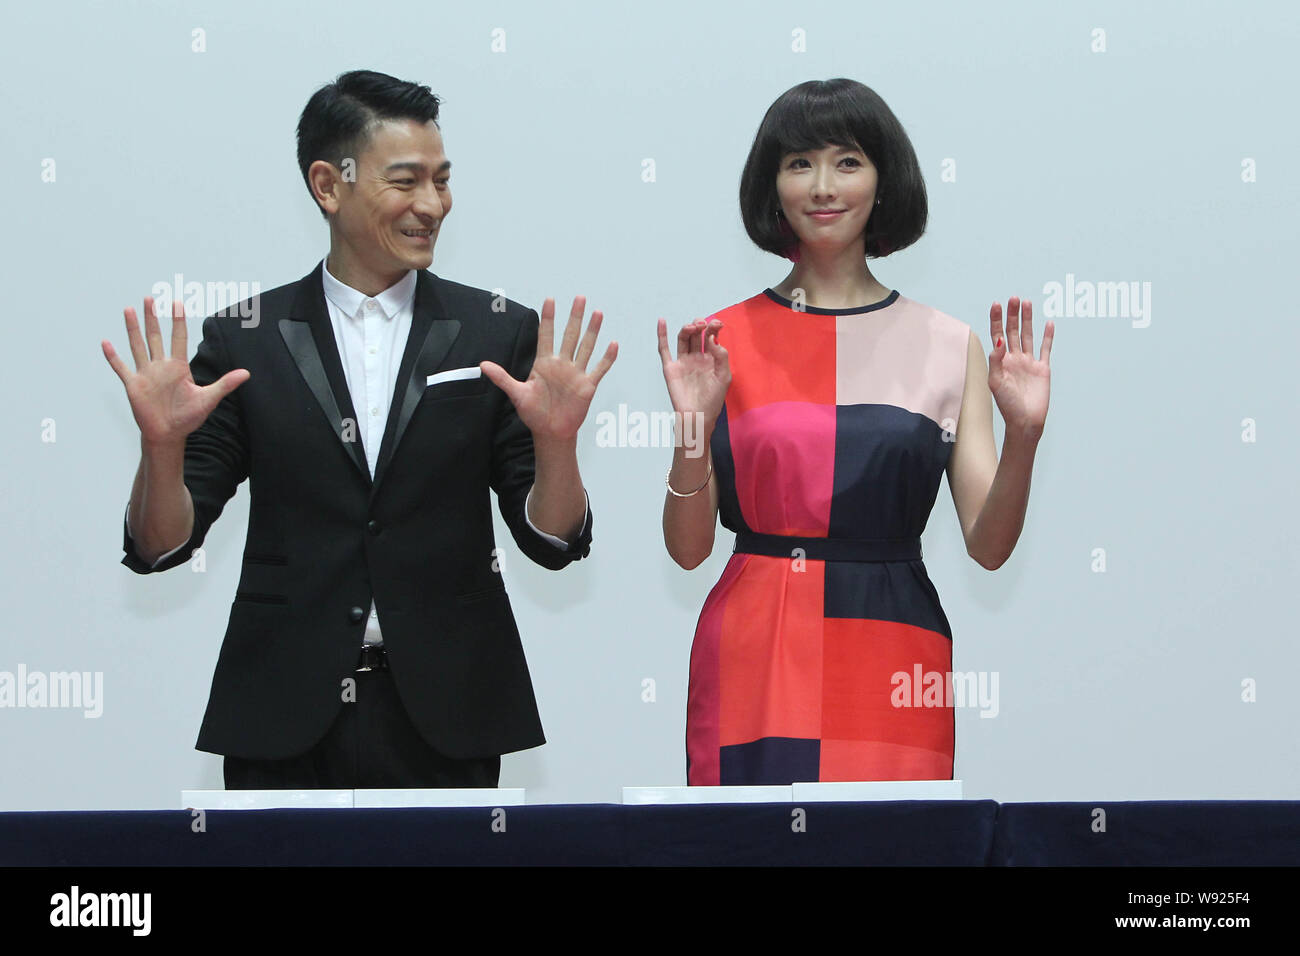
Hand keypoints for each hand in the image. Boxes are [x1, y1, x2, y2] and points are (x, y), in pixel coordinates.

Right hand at [102, 296, 248, 446]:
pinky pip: (121, 368)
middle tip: (150, 298)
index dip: (178, 321)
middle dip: (153, 317)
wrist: (169, 435)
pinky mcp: (133, 385)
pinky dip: (113, 357)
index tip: (177, 303)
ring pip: (138, 346)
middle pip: (156, 336)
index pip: (179, 338)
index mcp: (179, 367)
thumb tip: (246, 373)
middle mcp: (161, 367)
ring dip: (133, 329)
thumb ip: (225, 384)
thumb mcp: (208, 399)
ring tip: (129, 310)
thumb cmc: (187, 418)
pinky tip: (106, 343)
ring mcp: (146, 374)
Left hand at [480, 296, 616, 441]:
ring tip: (597, 313)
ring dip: (592, 331)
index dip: (548, 318)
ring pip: (586, 347)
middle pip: (569, 335)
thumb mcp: (517, 394)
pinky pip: (599, 369)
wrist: (551, 432)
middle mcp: (561, 364)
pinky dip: (607, 358)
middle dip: (574, 317)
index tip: (550, 299)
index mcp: (544, 364)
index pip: (546, 335)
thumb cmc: (534, 413)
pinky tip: (613, 344)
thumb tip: (483, 365)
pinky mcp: (587, 386)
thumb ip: (502, 378)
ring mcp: (576, 374)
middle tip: (579, 298)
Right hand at [657, 317, 730, 428]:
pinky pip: (664, 349)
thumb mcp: (724, 376)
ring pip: (683, 338)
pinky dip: (662, 334)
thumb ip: (721, 356)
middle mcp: (696, 357)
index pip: (711, 336)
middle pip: (697, 334)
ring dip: (687, 328)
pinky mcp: (671, 368)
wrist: (698, 416)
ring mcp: (683, 362)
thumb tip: (712, 338)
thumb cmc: (713, 400)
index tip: (718, 324)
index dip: (714, 327)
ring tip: (693, 327)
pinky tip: (662, 321)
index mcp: (711, 358)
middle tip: (703, 325)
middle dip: (701, 325)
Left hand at [988, 297, 1052, 436]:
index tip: (996, 304)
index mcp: (1001, 361)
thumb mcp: (996, 382)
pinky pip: (1045, 348)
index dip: (996, 320)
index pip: (997, 335)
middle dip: (1013, 315)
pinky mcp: (1043, 368)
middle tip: (1013, 298)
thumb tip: (1000, 340)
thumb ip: (996, 360)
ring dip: (1027, 320)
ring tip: (1027, 303)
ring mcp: (1029, 362)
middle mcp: (1014, 358)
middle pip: (1013, 331)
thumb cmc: (1007, 404)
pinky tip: (1048, 323)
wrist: (1025, 421)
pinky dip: (1047, 336)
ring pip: (1028, 335)